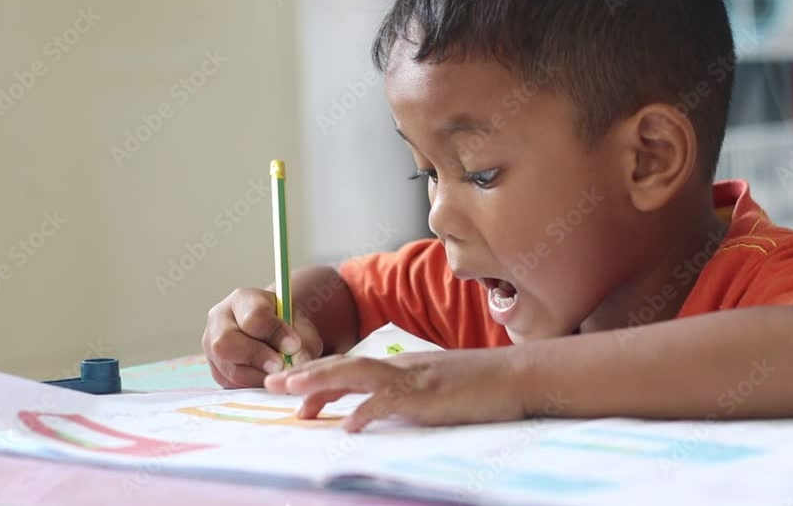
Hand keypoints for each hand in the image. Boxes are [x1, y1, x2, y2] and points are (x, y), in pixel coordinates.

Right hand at [203, 288, 322, 388]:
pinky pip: (231, 385)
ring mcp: (211, 349)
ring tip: (279, 375)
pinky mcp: (216, 372)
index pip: (253, 317)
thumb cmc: (284, 323)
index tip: (294, 345)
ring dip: (258, 377)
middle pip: (225, 343)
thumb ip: (303, 338)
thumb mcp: (298, 322)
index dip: (275, 333)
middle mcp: (219, 322)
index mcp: (242, 301)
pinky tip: (269, 380)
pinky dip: (253, 386)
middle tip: (280, 366)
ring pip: (228, 370)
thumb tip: (299, 359)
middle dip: (257, 357)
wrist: (271, 330)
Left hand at [264, 348, 527, 431]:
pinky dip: (366, 412)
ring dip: (324, 383)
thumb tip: (382, 408)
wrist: (518, 375)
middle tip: (273, 384)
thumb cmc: (483, 384)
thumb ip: (409, 392)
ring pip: (358, 374)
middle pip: (346, 365)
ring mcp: (415, 378)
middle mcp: (402, 366)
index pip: (353, 366)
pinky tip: (348, 427)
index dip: (320, 374)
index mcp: (402, 365)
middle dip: (308, 374)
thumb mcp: (437, 385)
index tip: (292, 385)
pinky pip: (390, 402)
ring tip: (296, 396)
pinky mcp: (428, 396)